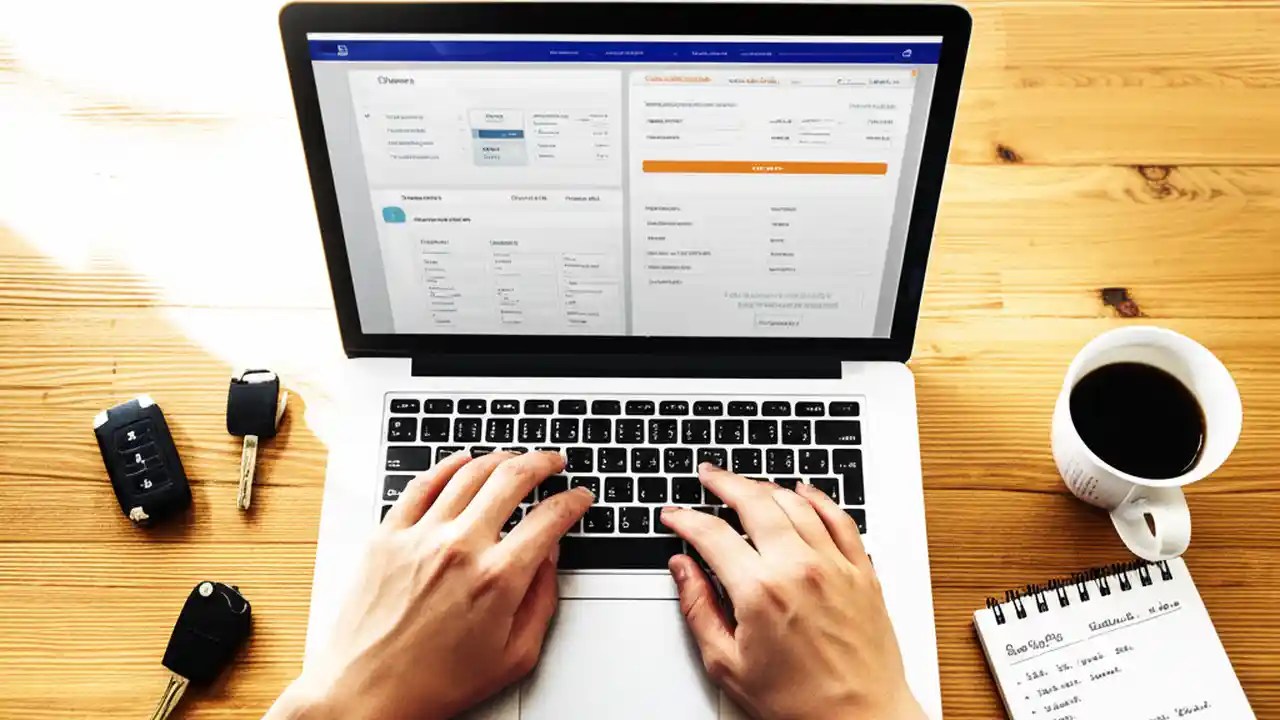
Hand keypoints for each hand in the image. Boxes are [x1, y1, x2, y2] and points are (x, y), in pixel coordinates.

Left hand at [265, 451, 592, 719]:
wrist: (366, 694)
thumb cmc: (436, 684)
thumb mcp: (514, 657)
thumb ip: (542, 602)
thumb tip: (550, 560)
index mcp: (497, 579)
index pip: (550, 518)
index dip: (573, 501)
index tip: (579, 497)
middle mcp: (460, 548)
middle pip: (512, 478)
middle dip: (542, 463)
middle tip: (553, 462)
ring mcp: (420, 537)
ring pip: (469, 473)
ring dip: (500, 458)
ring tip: (514, 458)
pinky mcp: (388, 536)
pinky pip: (421, 484)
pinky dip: (446, 465)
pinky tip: (461, 461)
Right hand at [661, 465, 924, 719]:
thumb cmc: (799, 704)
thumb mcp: (728, 665)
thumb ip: (699, 609)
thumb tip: (683, 570)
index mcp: (760, 591)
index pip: (711, 535)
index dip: (686, 519)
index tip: (675, 516)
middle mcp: (798, 568)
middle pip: (755, 501)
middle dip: (724, 482)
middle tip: (709, 475)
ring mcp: (834, 566)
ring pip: (797, 502)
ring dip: (767, 486)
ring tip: (748, 484)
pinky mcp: (862, 572)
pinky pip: (840, 518)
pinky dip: (819, 498)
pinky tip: (805, 491)